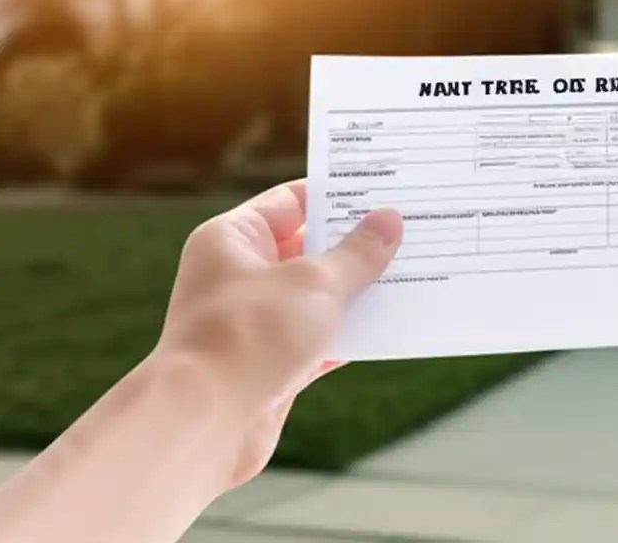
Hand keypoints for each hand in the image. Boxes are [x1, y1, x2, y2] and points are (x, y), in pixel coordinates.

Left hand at [153, 181, 402, 486]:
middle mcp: (239, 276)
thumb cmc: (250, 336)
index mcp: (233, 239)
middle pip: (309, 249)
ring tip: (413, 278)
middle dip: (358, 246)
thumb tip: (389, 221)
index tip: (386, 194)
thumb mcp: (316, 284)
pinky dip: (350, 335)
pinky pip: (319, 339)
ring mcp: (254, 322)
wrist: (204, 423)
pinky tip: (392, 329)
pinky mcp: (270, 364)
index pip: (292, 201)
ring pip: (317, 297)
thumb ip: (358, 253)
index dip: (339, 196)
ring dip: (358, 293)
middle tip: (411, 234)